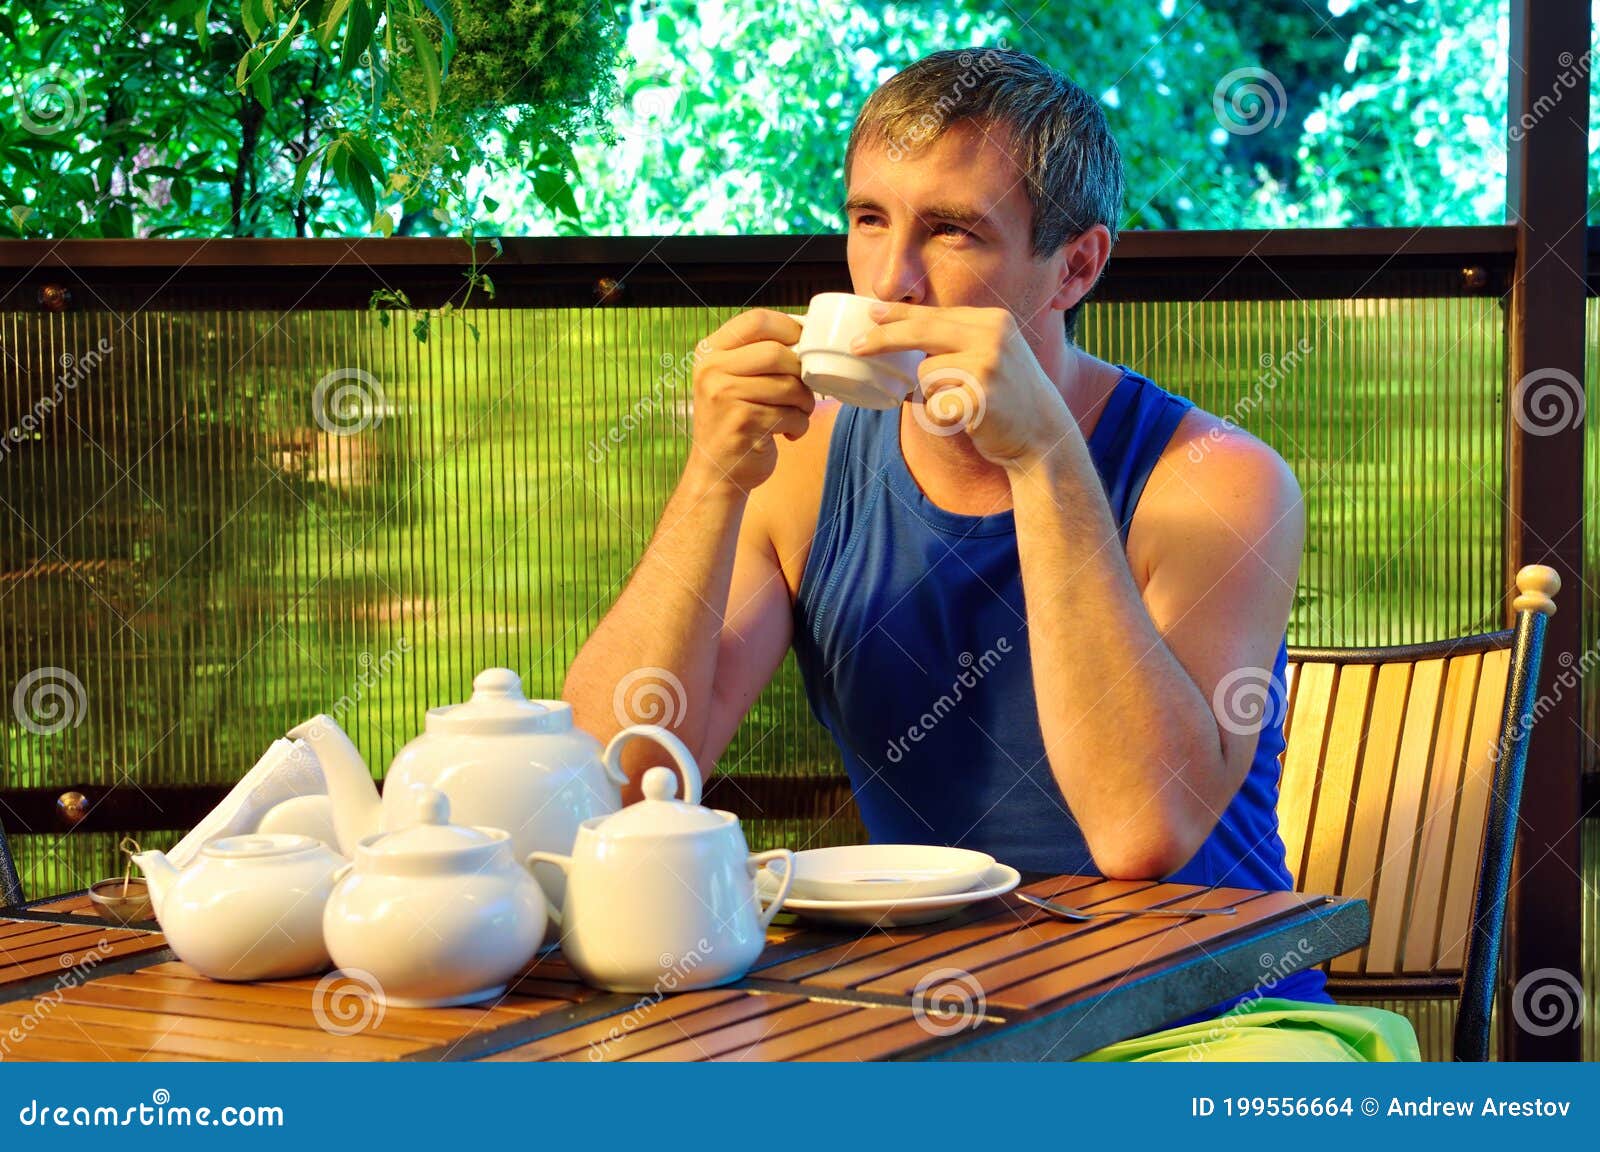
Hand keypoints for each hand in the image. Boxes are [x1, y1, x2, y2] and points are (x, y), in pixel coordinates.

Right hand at [688, 309, 813, 492]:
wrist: (717, 472)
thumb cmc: (736, 421)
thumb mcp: (732, 379)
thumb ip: (756, 354)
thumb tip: (806, 332)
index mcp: (710, 352)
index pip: (757, 320)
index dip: (789, 328)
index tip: (802, 346)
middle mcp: (712, 370)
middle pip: (777, 352)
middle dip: (800, 373)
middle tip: (802, 391)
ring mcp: (724, 396)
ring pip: (788, 385)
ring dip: (804, 403)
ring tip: (796, 414)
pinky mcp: (742, 423)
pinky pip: (789, 413)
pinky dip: (799, 425)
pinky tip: (788, 433)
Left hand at [850, 302, 1071, 469]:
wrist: (1044, 435)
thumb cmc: (1009, 398)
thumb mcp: (994, 354)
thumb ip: (960, 340)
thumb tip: (902, 333)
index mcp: (993, 321)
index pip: (936, 314)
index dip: (900, 314)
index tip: (871, 312)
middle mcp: (992, 336)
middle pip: (922, 333)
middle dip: (885, 338)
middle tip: (857, 346)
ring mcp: (987, 365)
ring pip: (925, 374)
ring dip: (932, 393)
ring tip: (964, 403)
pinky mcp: (979, 397)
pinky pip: (934, 404)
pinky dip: (941, 417)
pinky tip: (968, 420)